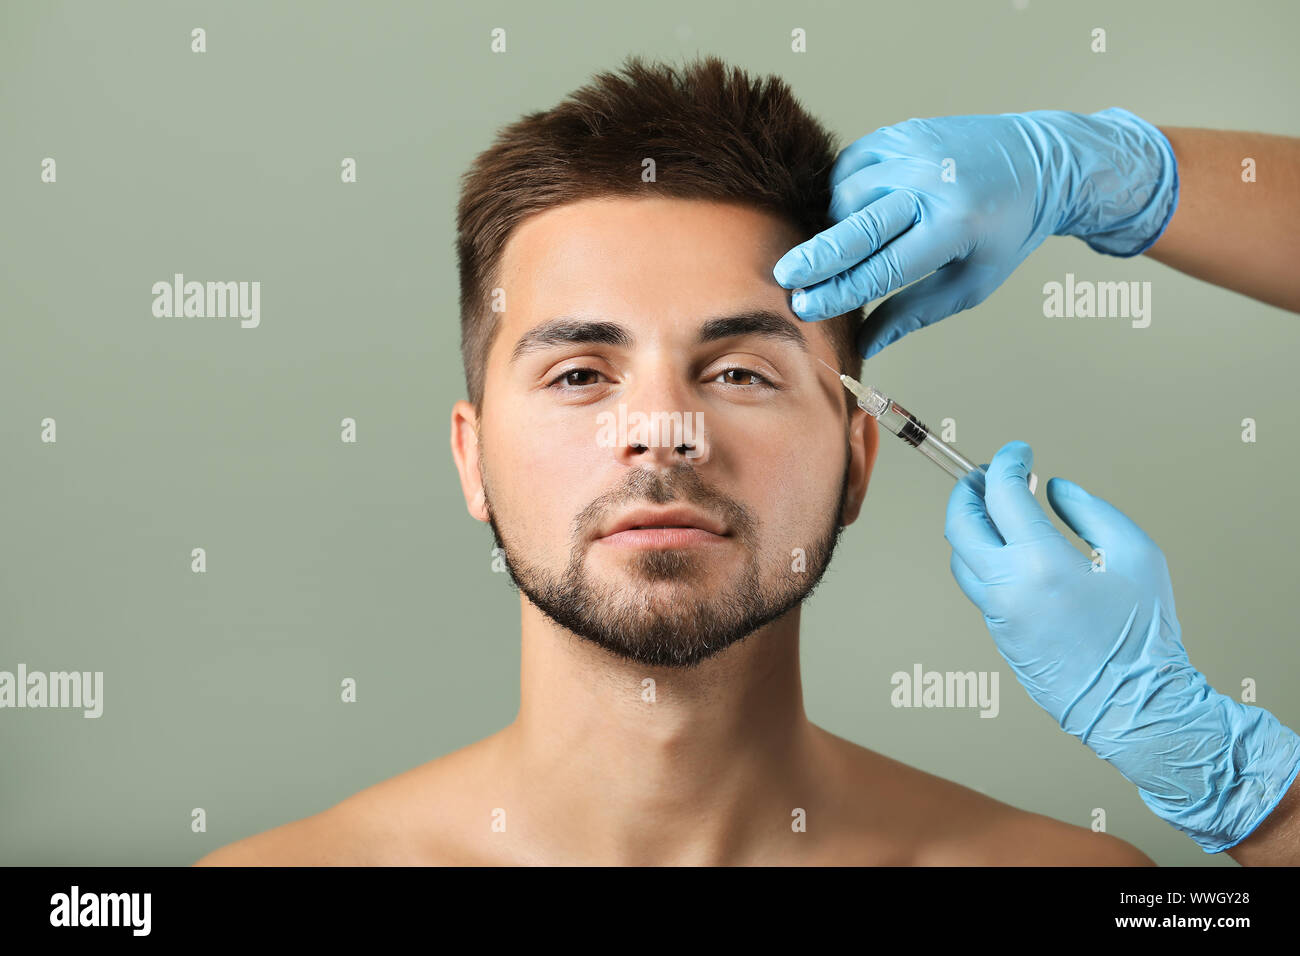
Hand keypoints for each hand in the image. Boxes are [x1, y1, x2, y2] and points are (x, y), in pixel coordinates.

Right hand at [773, 108, 1178, 359]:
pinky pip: (850, 165)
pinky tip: (849, 212)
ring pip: (846, 194)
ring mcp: (915, 150)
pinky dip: (842, 192)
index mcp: (955, 226)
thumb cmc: (1004, 232)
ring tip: (837, 248)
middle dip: (816, 256)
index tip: (806, 306)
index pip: (883, 267)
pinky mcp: (902, 132)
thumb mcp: (971, 283)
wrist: (1039, 162)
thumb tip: (867, 344)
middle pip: (856, 225)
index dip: (839, 292)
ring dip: (833, 226)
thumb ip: (915, 313)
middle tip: (783, 277)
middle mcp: (932, 182)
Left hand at [945, 440, 1299, 851]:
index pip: (1001, 493)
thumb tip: (1054, 490)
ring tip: (998, 509)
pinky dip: (984, 557)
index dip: (1006, 463)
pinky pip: (977, 584)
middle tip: (985, 474)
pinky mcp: (997, 634)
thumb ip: (1091, 511)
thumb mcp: (1137, 555)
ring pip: (961, 557)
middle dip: (967, 490)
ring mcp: (996, 614)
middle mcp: (1006, 587)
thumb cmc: (1143, 638)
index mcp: (1041, 563)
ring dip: (972, 525)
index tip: (1018, 453)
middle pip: (959, 523)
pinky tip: (1012, 550)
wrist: (1133, 706)